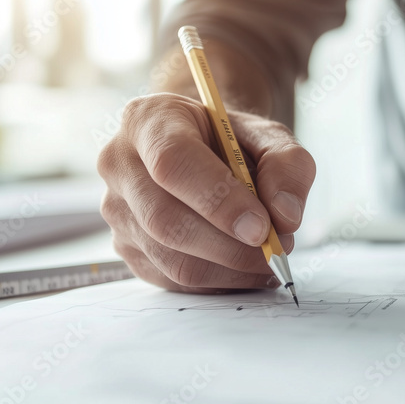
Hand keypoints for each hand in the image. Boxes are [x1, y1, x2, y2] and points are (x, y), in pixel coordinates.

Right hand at [97, 93, 315, 291]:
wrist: (203, 150)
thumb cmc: (232, 141)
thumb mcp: (269, 137)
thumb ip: (288, 166)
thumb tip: (285, 217)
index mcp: (148, 120)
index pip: (172, 163)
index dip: (219, 200)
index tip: (262, 227)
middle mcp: (119, 164)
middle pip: (166, 220)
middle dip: (231, 246)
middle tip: (277, 248)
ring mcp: (116, 210)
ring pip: (171, 258)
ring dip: (230, 269)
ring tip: (268, 258)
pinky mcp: (127, 247)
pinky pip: (172, 280)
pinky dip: (218, 283)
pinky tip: (247, 271)